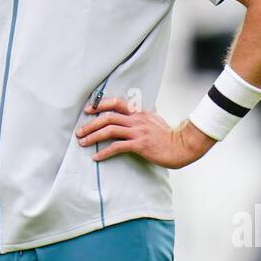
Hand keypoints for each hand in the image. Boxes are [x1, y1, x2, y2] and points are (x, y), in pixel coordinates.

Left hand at [75, 97, 215, 168]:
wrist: (181, 146)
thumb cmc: (169, 136)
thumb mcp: (156, 119)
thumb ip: (145, 113)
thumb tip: (140, 107)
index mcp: (139, 112)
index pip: (116, 103)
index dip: (100, 104)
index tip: (88, 110)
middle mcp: (136, 120)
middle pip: (108, 116)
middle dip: (91, 124)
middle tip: (79, 132)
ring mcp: (138, 132)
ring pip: (110, 130)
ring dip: (93, 136)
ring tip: (83, 143)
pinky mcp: (140, 145)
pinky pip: (117, 147)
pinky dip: (104, 152)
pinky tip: (96, 157)